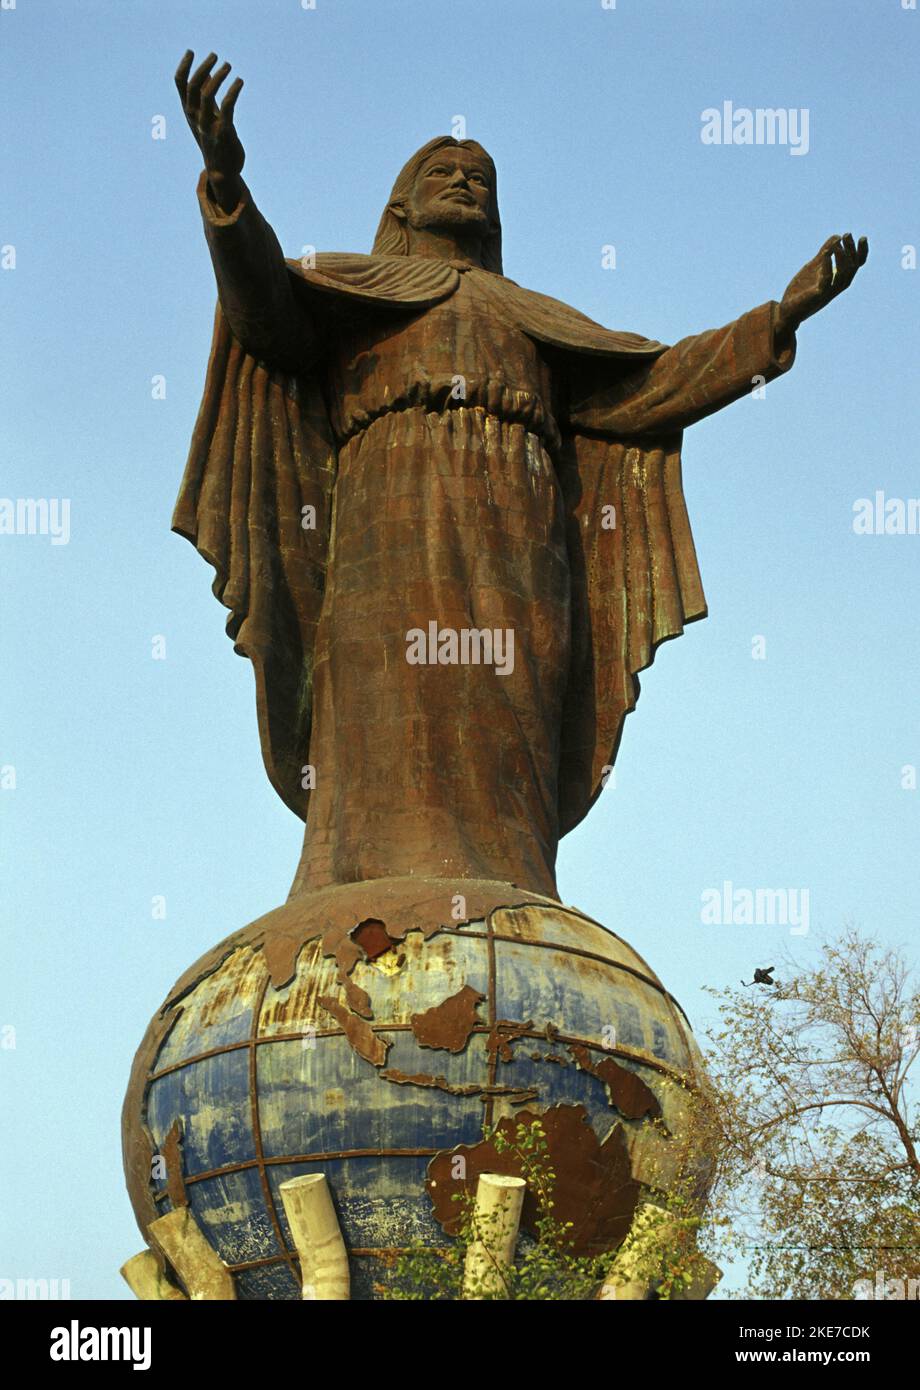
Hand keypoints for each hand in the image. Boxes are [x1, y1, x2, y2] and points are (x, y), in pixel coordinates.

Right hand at [175, 50, 244, 212]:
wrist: (222, 171)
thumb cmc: (215, 141)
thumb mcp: (207, 116)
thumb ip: (206, 96)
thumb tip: (207, 74)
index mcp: (189, 112)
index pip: (180, 85)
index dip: (184, 66)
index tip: (191, 51)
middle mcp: (195, 117)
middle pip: (193, 86)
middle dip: (203, 67)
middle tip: (215, 56)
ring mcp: (208, 125)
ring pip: (207, 95)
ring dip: (218, 77)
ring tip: (228, 66)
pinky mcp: (224, 132)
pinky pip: (227, 106)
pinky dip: (233, 91)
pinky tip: (240, 82)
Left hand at [777, 233, 867, 336]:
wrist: (786, 311)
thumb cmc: (801, 290)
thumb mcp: (814, 267)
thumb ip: (825, 253)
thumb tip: (837, 237)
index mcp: (838, 280)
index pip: (856, 266)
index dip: (861, 252)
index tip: (862, 237)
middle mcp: (836, 287)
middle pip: (851, 269)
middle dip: (850, 251)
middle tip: (846, 235)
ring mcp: (828, 293)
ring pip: (843, 276)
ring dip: (841, 259)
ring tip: (837, 245)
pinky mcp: (817, 296)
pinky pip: (826, 282)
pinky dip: (827, 267)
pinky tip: (824, 255)